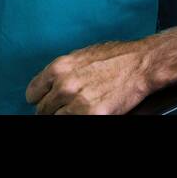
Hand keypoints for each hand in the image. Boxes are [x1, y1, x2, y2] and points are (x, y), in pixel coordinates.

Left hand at [26, 39, 153, 114]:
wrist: (142, 64)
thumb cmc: (117, 57)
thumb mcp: (83, 55)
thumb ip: (64, 71)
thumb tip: (51, 85)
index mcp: (59, 68)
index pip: (33, 92)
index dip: (41, 97)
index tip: (46, 100)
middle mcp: (65, 86)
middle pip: (43, 110)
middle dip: (54, 108)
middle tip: (68, 105)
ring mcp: (77, 103)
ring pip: (57, 119)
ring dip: (66, 114)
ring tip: (81, 107)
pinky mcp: (91, 116)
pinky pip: (73, 122)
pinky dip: (80, 117)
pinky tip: (91, 111)